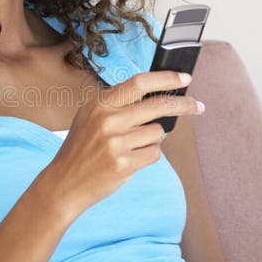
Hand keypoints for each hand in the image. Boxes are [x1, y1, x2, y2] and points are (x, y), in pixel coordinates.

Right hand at [46, 69, 203, 216]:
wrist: (63, 183)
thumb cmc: (81, 148)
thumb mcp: (91, 117)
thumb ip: (119, 104)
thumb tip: (158, 94)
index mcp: (100, 104)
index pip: (139, 82)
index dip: (166, 78)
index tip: (185, 78)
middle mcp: (108, 120)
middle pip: (157, 106)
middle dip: (183, 105)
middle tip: (198, 106)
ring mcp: (115, 143)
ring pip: (157, 133)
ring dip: (153, 139)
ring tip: (132, 147)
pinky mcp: (123, 164)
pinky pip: (154, 154)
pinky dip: (148, 156)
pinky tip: (130, 160)